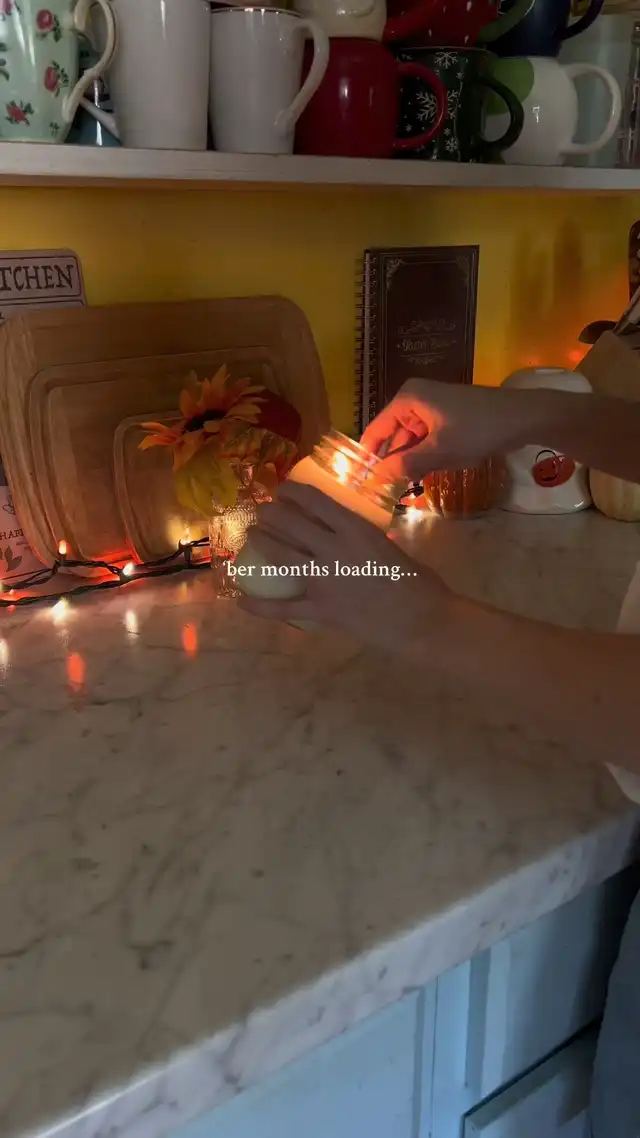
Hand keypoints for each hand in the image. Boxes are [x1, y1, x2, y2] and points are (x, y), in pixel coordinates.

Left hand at [237, 482, 451, 653]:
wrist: (423, 620)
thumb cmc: (418, 582)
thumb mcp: (392, 547)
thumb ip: (369, 539)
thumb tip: (356, 535)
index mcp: (355, 529)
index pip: (314, 501)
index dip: (292, 491)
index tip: (282, 489)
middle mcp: (333, 549)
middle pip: (290, 523)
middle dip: (271, 513)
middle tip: (263, 511)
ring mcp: (323, 580)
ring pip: (280, 556)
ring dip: (262, 543)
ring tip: (251, 536)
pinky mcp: (321, 610)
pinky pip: (284, 608)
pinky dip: (260, 606)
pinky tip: (241, 601)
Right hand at [361, 378, 543, 481]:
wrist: (523, 417)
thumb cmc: (478, 429)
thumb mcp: (439, 451)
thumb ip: (405, 465)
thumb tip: (375, 479)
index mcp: (407, 399)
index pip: (375, 431)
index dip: (368, 457)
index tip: (360, 483)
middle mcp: (415, 399)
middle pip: (393, 436)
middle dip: (392, 463)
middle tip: (385, 493)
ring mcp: (432, 407)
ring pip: (412, 441)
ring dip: (412, 462)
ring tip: (406, 489)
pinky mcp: (448, 416)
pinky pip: (427, 439)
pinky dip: (427, 456)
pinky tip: (429, 474)